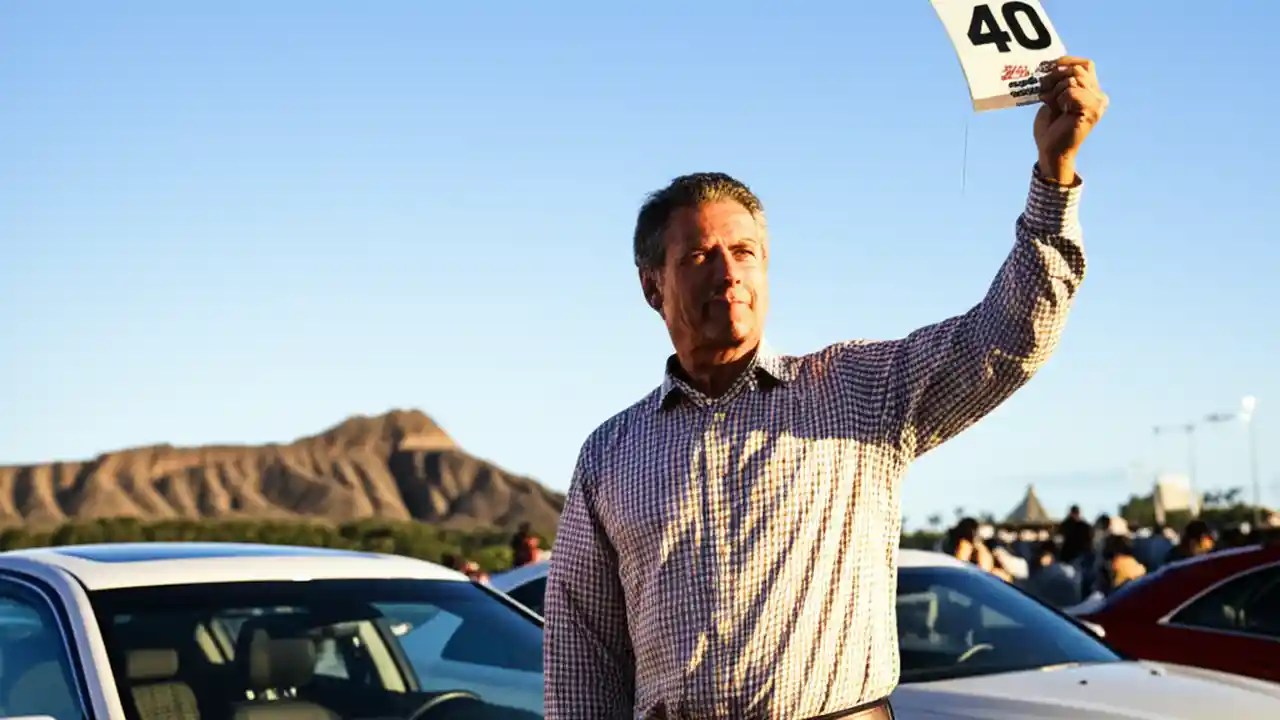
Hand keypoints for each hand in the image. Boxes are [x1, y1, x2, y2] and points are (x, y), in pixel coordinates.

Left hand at [1034, 56, 1108, 182]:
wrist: (1050, 150)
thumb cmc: (1050, 127)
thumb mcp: (1054, 97)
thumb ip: (1060, 81)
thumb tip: (1055, 62)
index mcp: (1091, 91)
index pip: (1085, 64)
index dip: (1067, 61)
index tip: (1048, 66)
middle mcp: (1099, 96)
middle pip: (1078, 69)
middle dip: (1056, 76)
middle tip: (1044, 90)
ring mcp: (1098, 103)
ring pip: (1074, 79)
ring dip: (1056, 90)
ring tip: (1051, 103)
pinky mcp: (1092, 111)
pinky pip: (1072, 91)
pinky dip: (1060, 98)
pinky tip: (1060, 110)